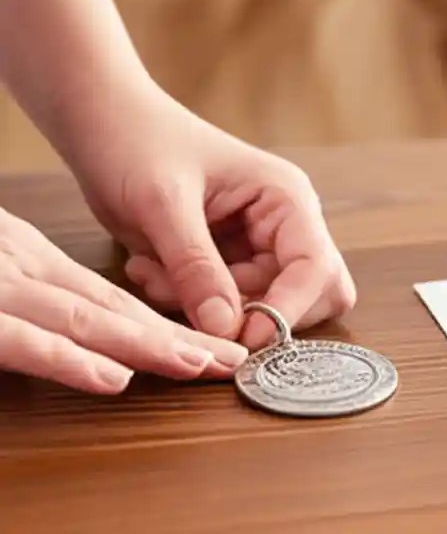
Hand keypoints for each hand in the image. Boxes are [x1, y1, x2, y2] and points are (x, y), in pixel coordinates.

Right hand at [0, 207, 246, 393]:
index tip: (213, 350)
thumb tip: (74, 325)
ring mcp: (1, 290)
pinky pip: (21, 341)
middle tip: (232, 360)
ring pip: (82, 318)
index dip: (162, 325)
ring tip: (199, 364)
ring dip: (144, 344)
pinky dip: (70, 360)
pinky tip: (115, 378)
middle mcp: (23, 269)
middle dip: (174, 337)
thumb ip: (31, 294)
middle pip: (109, 307)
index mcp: (29, 259)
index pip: (107, 297)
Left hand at [61, 91, 356, 350]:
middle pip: (311, 296)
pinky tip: (152, 268)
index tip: (242, 339)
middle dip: (257, 314)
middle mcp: (285, 224)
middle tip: (201, 309)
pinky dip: (190, 302)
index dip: (287, 310)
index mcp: (286, 199)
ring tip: (155, 275)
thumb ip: (196, 266)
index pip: (315, 269)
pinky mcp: (230, 261)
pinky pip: (227, 304)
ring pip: (264, 307)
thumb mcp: (162, 205)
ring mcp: (259, 244)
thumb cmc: (137, 143)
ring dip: (211, 309)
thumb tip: (226, 329)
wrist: (102, 123)